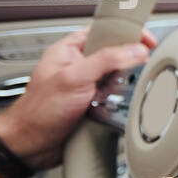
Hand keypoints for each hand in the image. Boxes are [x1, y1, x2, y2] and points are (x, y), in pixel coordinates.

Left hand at [0, 27, 156, 168]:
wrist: (30, 146)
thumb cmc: (38, 111)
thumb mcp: (74, 78)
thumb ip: (107, 60)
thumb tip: (136, 49)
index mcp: (70, 50)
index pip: (105, 31)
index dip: (127, 33)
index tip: (147, 41)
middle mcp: (79, 66)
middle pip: (115, 56)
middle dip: (124, 67)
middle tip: (126, 74)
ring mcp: (86, 86)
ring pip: (117, 80)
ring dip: (120, 89)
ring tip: (111, 96)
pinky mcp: (93, 106)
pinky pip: (115, 101)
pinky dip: (118, 106)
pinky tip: (110, 111)